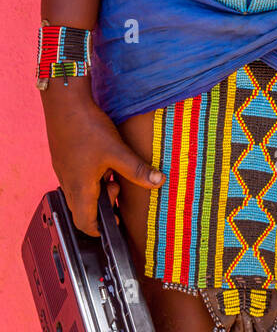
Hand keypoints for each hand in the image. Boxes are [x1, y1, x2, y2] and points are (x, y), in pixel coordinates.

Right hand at [40, 77, 163, 235]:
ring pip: (80, 192)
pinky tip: (103, 160)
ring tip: (112, 171)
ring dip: (98, 189)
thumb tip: (158, 182)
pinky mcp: (63, 160)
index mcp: (79, 188)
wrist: (65, 103)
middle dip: (103, 205)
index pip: (84, 223)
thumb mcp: (117, 151)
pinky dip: (91, 177)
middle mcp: (68, 183)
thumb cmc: (87, 127)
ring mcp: (63, 171)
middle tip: (118, 187)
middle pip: (83, 209)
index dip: (100, 229)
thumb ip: (137, 169)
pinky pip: (76, 178)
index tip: (116, 221)